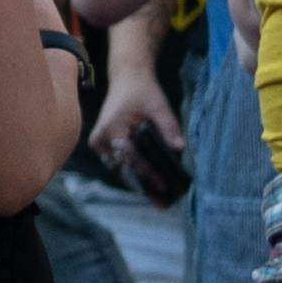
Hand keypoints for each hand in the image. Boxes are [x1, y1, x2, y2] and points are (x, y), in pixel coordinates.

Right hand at [90, 61, 183, 198]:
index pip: (131, 157)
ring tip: (159, 200)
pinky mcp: (104, 145)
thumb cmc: (142, 91)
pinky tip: (150, 187)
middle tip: (163, 203)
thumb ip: (168, 127)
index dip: (148, 174)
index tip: (164, 187)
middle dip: (144, 186)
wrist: (127, 78)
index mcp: (111, 129)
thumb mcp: (158, 106)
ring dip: (139, 183)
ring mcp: (100, 144)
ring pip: (120, 170)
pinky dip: (134, 174)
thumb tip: (181, 148)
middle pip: (124, 169)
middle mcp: (101, 139)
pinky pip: (119, 164)